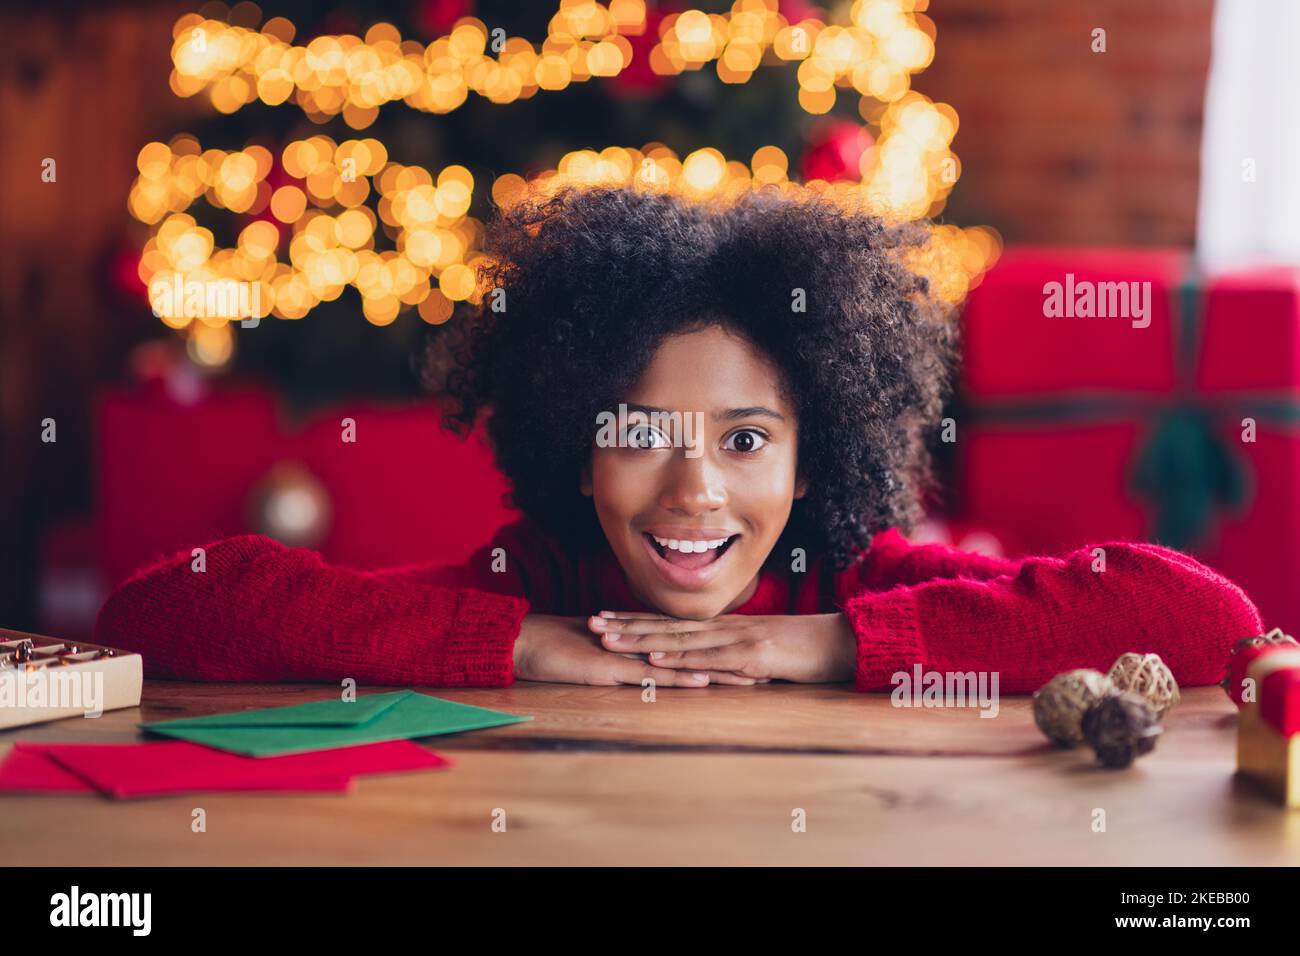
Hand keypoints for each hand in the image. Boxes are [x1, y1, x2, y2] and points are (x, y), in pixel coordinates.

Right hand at [512, 614, 761, 686]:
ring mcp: (630, 655)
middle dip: (731, 658)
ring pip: (682, 662)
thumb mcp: (598, 656)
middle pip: (696, 651)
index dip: (720, 648)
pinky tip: (703, 679)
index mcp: (640, 640)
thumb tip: (643, 663)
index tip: (750, 654)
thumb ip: (623, 657)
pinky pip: (652, 675)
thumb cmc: (556, 650)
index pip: (688, 644)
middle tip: (768, 664)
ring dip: (717, 669)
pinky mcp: (614, 669)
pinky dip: (679, 676)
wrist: (525, 642)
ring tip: (751, 676)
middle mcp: (641, 644)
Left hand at [588, 611, 856, 683]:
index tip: (604, 617)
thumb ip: (732, 658)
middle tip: (589, 623)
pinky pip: (708, 659)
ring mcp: (735, 640)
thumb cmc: (803, 651)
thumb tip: (708, 669)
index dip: (636, 619)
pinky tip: (654, 661)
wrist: (841, 643)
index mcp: (724, 627)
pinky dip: (678, 660)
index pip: (671, 622)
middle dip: (625, 625)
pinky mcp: (749, 657)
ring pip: (678, 640)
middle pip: (665, 626)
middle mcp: (723, 628)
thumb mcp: (761, 654)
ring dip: (640, 640)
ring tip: (608, 639)